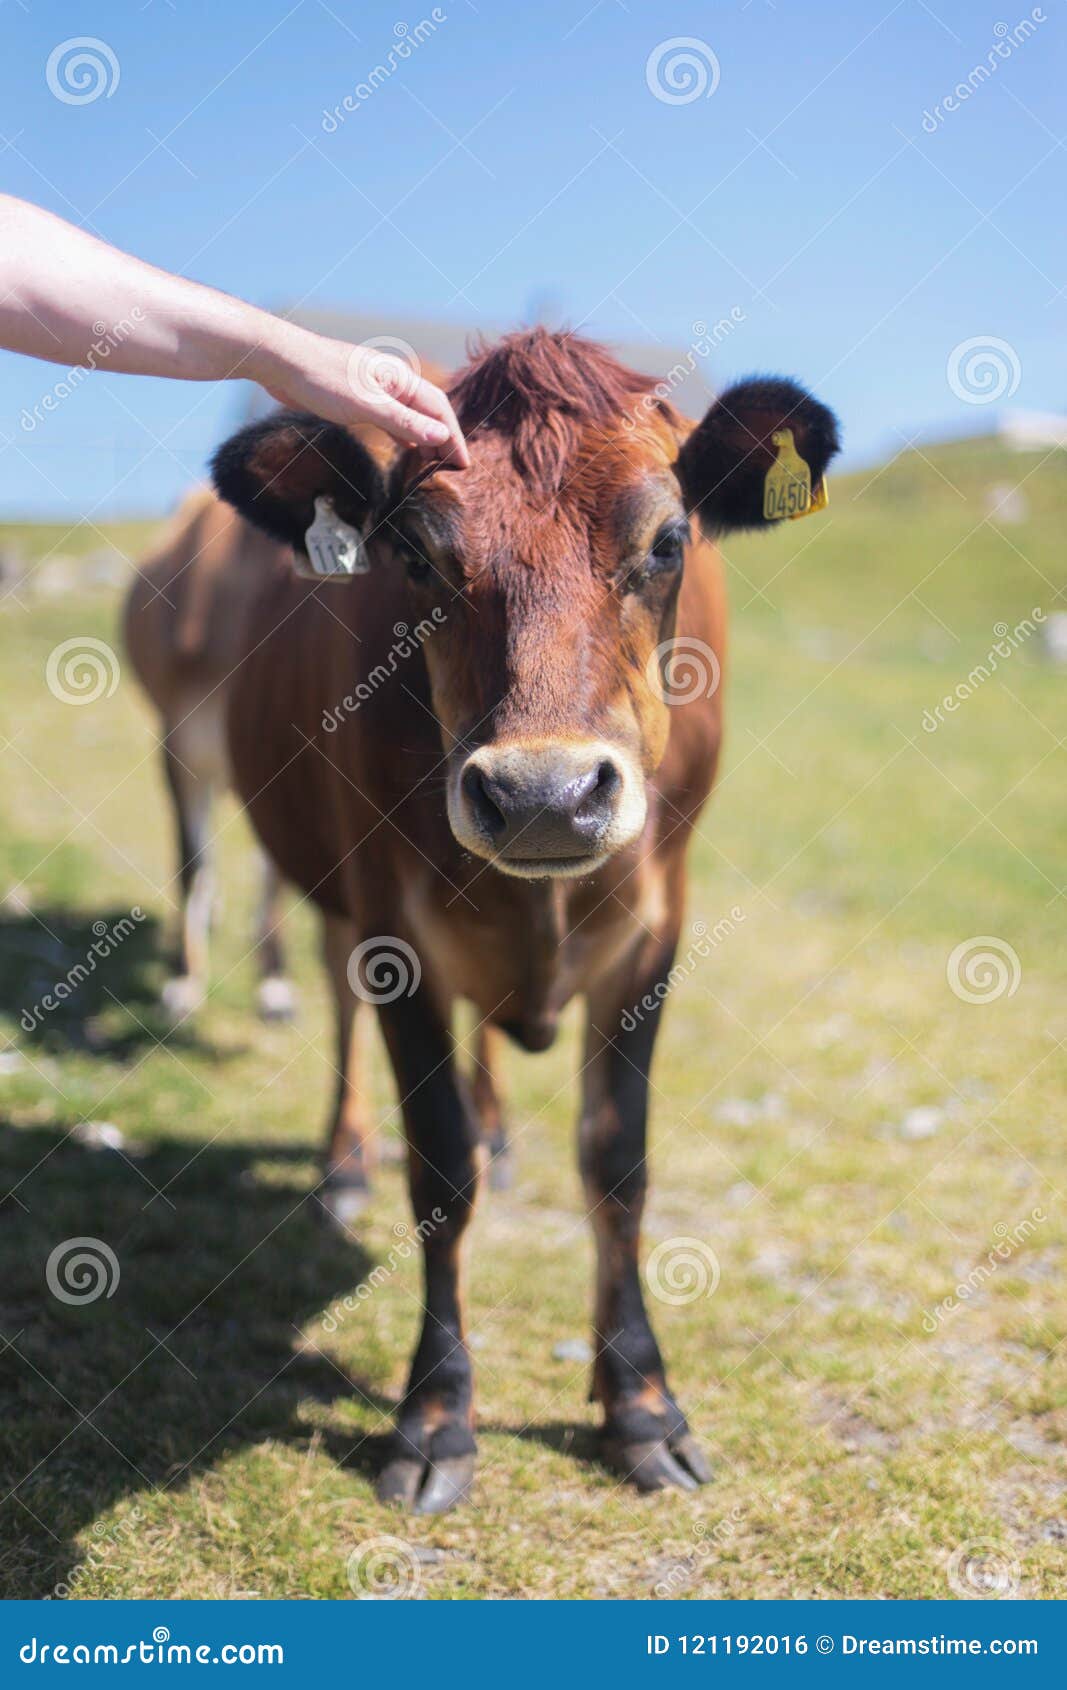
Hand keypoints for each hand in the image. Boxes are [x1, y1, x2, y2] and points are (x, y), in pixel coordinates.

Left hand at [257, 329, 469, 466]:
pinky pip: (390, 419)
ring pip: (409, 416)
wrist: (281, 361)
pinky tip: (406, 448)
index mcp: (399, 378)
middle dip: (444, 439)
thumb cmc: (322, 379)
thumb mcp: (367, 405)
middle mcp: (392, 382)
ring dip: (424, 439)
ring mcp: (374, 390)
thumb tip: (441, 436)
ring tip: (434, 465)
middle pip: (428, 412)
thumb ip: (404, 422)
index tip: (463, 464)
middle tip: (453, 470)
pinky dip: (403, 435)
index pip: (439, 409)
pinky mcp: (357, 398)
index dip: (454, 436)